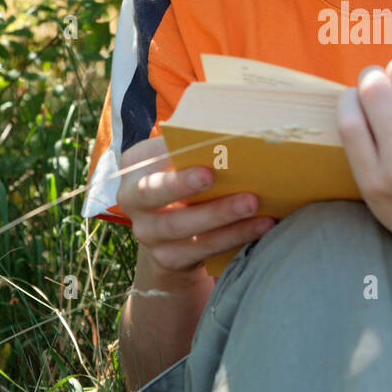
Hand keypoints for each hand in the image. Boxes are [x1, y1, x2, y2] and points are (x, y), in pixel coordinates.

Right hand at [116, 135, 276, 273]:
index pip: (149, 158)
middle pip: (153, 193)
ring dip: (220, 215)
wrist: (174, 230)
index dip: (170, 154)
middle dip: (182, 185)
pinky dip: (233, 237)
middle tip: (213, 177)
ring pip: (180, 226)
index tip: (199, 156)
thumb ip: (198, 147)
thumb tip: (240, 133)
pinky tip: (260, 226)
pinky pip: (201, 249)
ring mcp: (147, 233)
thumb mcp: (182, 160)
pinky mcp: (167, 258)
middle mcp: (131, 200)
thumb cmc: (187, 178)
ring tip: (253, 204)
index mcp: (136, 166)